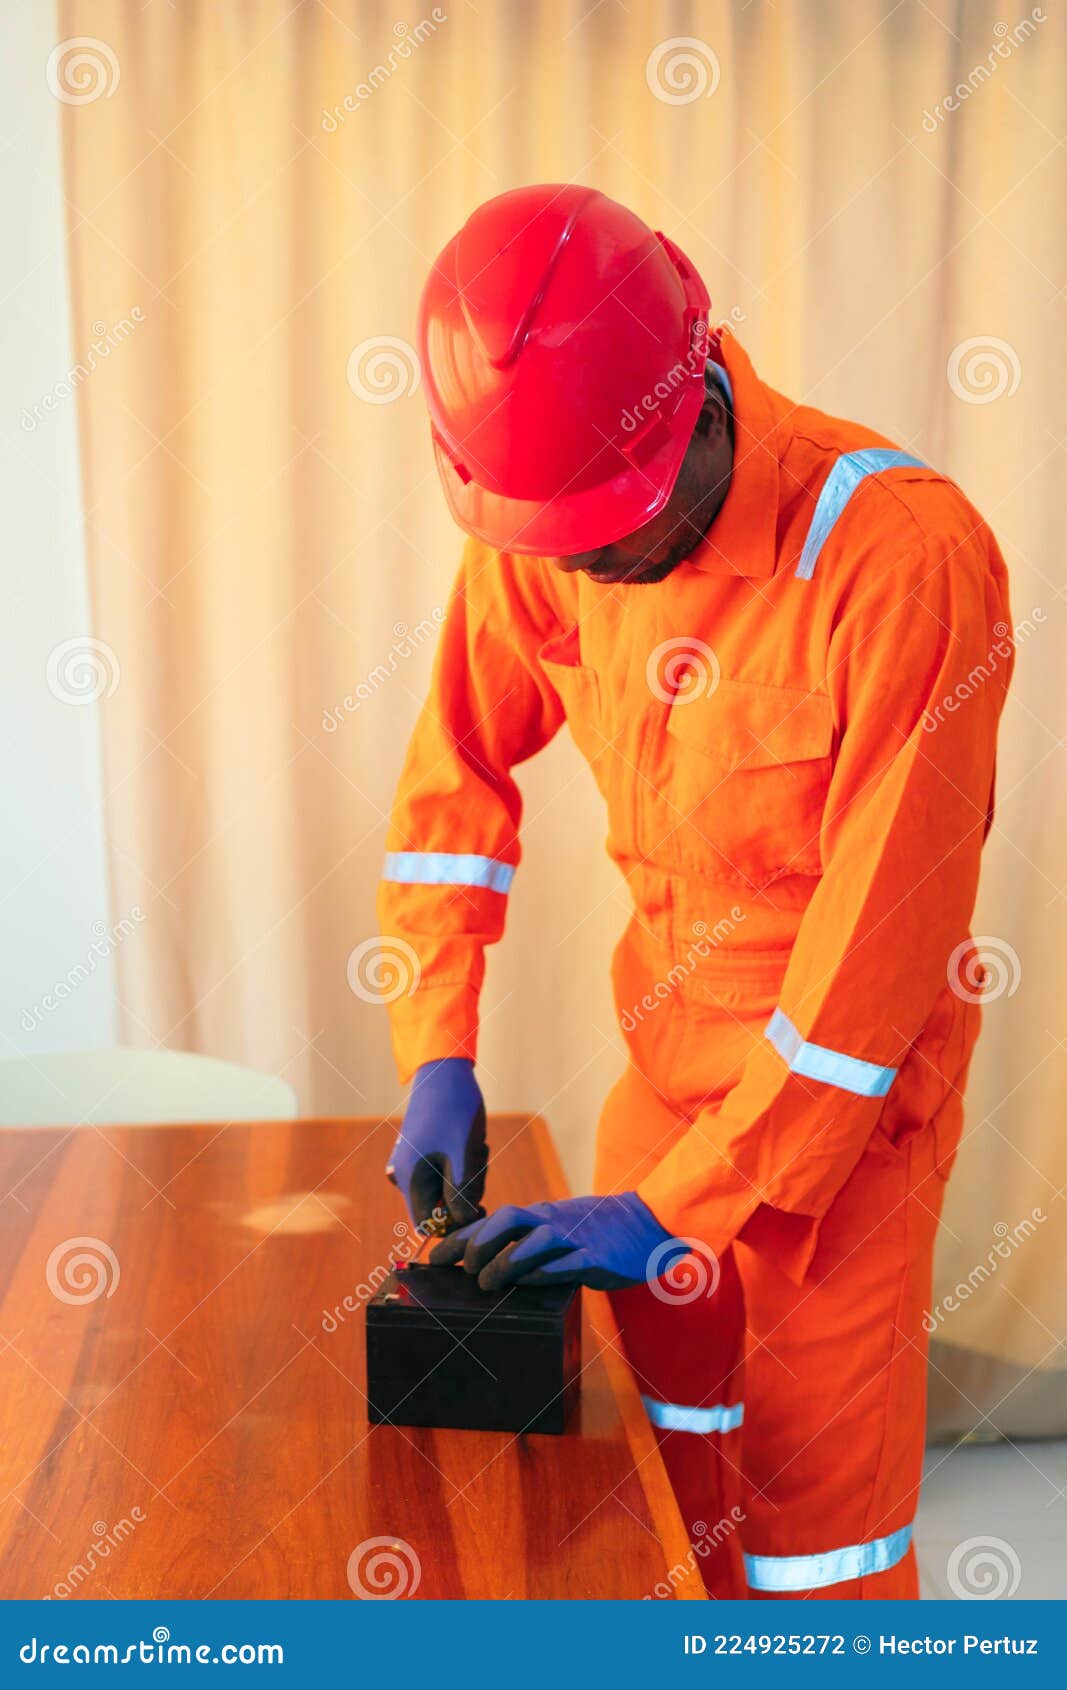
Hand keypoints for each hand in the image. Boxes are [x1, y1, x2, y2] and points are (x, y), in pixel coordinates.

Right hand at [386, 1057, 487, 1227]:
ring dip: (466, 1175)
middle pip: (439, 1207)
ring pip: (445, 1188)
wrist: (444, 1069)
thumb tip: (463, 1225)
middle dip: (464, 1193)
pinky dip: (461, 1163)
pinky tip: (469, 1142)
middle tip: (478, 1162)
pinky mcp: (422, 1151)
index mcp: (410, 1180)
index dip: (454, 1224)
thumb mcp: (464, 1157)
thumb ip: (461, 1196)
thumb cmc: (455, 1111)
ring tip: (475, 1146)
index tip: (479, 1204)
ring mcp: (412, 1161)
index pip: (427, 1225)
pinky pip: (444, 1170)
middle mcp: (404, 1175)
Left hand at [429, 1191, 687, 1290]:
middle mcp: (554, 1221)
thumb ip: (530, 1242)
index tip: (435, 1256)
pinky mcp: (597, 1257)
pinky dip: (545, 1272)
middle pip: (509, 1219)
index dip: (462, 1236)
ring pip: (535, 1240)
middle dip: (479, 1242)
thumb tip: (489, 1264)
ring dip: (506, 1260)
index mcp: (542, 1215)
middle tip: (462, 1268)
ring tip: (486, 1281)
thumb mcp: (560, 1228)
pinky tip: (528, 1283)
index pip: (494, 1219)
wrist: (647, 1224)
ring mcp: (576, 1237)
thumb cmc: (597, 1231)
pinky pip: (568, 1263)